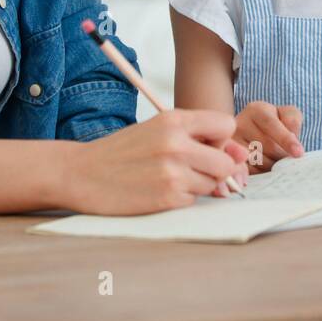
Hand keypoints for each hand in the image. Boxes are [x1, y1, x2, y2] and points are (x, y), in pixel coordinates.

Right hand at [64, 109, 248, 214]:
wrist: (82, 173)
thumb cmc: (122, 152)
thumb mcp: (157, 130)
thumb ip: (197, 136)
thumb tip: (239, 156)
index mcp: (174, 119)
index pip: (226, 125)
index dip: (220, 139)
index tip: (206, 145)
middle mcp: (176, 143)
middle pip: (226, 161)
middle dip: (214, 168)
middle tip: (189, 168)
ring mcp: (172, 172)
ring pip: (212, 183)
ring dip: (197, 185)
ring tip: (168, 178)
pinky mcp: (166, 198)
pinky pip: (193, 201)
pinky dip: (181, 199)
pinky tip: (158, 191)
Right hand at [234, 101, 303, 171]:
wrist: (253, 134)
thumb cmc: (274, 125)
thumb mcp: (286, 115)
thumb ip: (293, 119)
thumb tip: (292, 136)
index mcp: (256, 110)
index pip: (271, 124)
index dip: (286, 139)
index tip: (298, 153)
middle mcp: (240, 123)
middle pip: (266, 146)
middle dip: (281, 156)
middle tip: (286, 158)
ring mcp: (231, 142)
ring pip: (258, 161)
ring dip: (272, 166)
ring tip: (274, 161)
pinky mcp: (229, 160)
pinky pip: (249, 171)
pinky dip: (261, 173)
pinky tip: (264, 169)